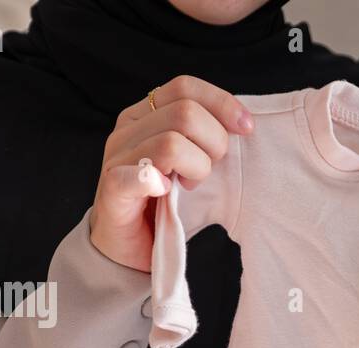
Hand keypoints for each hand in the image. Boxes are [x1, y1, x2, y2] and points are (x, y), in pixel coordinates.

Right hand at [89, 74, 253, 271]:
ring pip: (171, 142)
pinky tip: (166, 192)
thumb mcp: (187, 162)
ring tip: (189, 186)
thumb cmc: (163, 204)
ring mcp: (116, 158)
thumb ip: (202, 138)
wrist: (129, 248)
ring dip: (196, 169)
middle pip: (185, 113)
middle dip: (214, 143)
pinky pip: (140, 175)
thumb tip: (242, 123)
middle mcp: (127, 130)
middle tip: (209, 171)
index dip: (221, 103)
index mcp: (144, 116)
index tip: (246, 128)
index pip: (184, 87)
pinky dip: (158, 183)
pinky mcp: (112, 189)